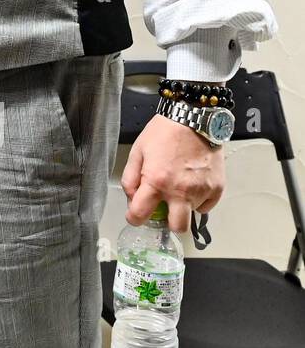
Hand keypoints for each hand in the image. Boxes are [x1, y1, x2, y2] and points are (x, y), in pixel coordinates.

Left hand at [121, 112, 225, 233]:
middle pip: (177, 228)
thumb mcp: (138, 151)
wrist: (193, 118)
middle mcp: (180, 191)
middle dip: (168, 223)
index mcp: (156, 182)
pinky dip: (199, 199)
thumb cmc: (164, 132)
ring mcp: (201, 191)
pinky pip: (206, 205)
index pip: (140, 215)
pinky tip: (192, 183)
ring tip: (179, 186)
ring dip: (183, 207)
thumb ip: (130, 178)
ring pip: (192, 215)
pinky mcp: (217, 188)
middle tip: (164, 209)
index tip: (135, 215)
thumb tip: (132, 198)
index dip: (134, 218)